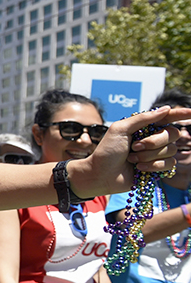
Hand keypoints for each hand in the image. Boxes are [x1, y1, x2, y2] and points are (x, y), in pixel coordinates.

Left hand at [75, 106, 190, 194]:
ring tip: (132, 158)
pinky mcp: (157, 167)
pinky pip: (169, 164)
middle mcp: (153, 138)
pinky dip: (153, 165)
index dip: (181, 114)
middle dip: (154, 141)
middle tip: (135, 146)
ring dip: (149, 155)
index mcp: (144, 126)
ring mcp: (156, 153)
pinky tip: (139, 168)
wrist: (101, 174)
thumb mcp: (120, 129)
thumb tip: (165, 109)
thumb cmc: (107, 151)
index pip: (167, 117)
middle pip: (173, 134)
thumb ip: (143, 119)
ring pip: (171, 150)